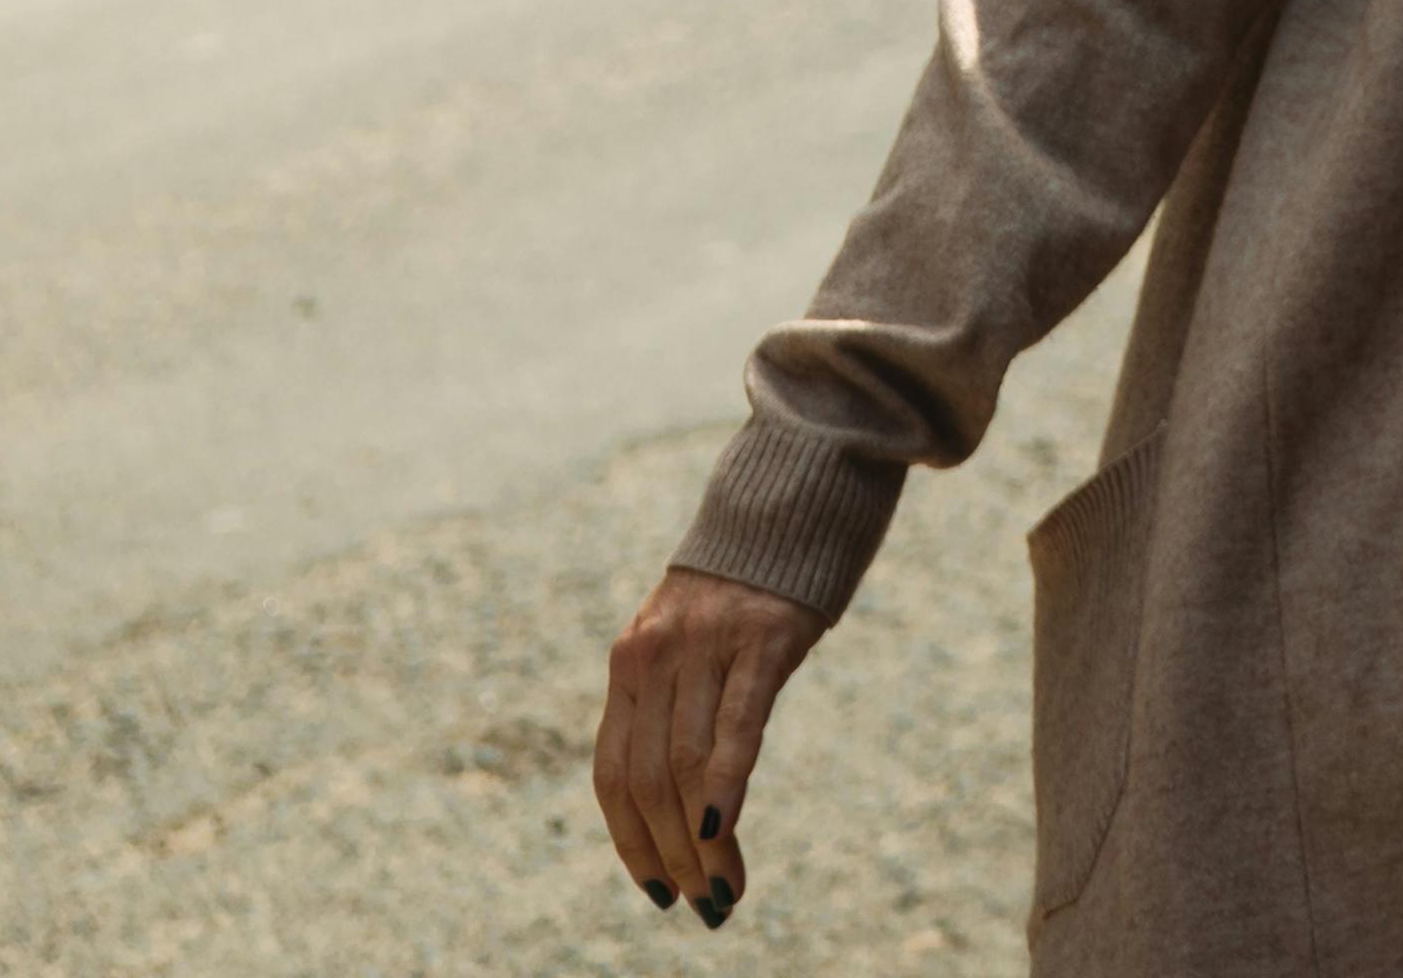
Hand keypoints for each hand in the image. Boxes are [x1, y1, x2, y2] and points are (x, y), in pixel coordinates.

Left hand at [598, 564, 827, 925]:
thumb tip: (677, 799)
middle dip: (672, 856)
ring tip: (725, 893)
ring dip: (704, 843)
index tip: (657, 892)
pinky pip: (736, 725)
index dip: (630, 842)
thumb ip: (672, 703)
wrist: (789, 497)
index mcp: (630, 662)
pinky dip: (725, 783)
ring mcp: (706, 644)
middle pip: (648, 781)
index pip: (613, 773)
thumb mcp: (688, 642)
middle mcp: (654, 655)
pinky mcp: (761, 637)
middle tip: (703, 906)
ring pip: (686, 767)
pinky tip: (725, 829)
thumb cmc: (745, 586)